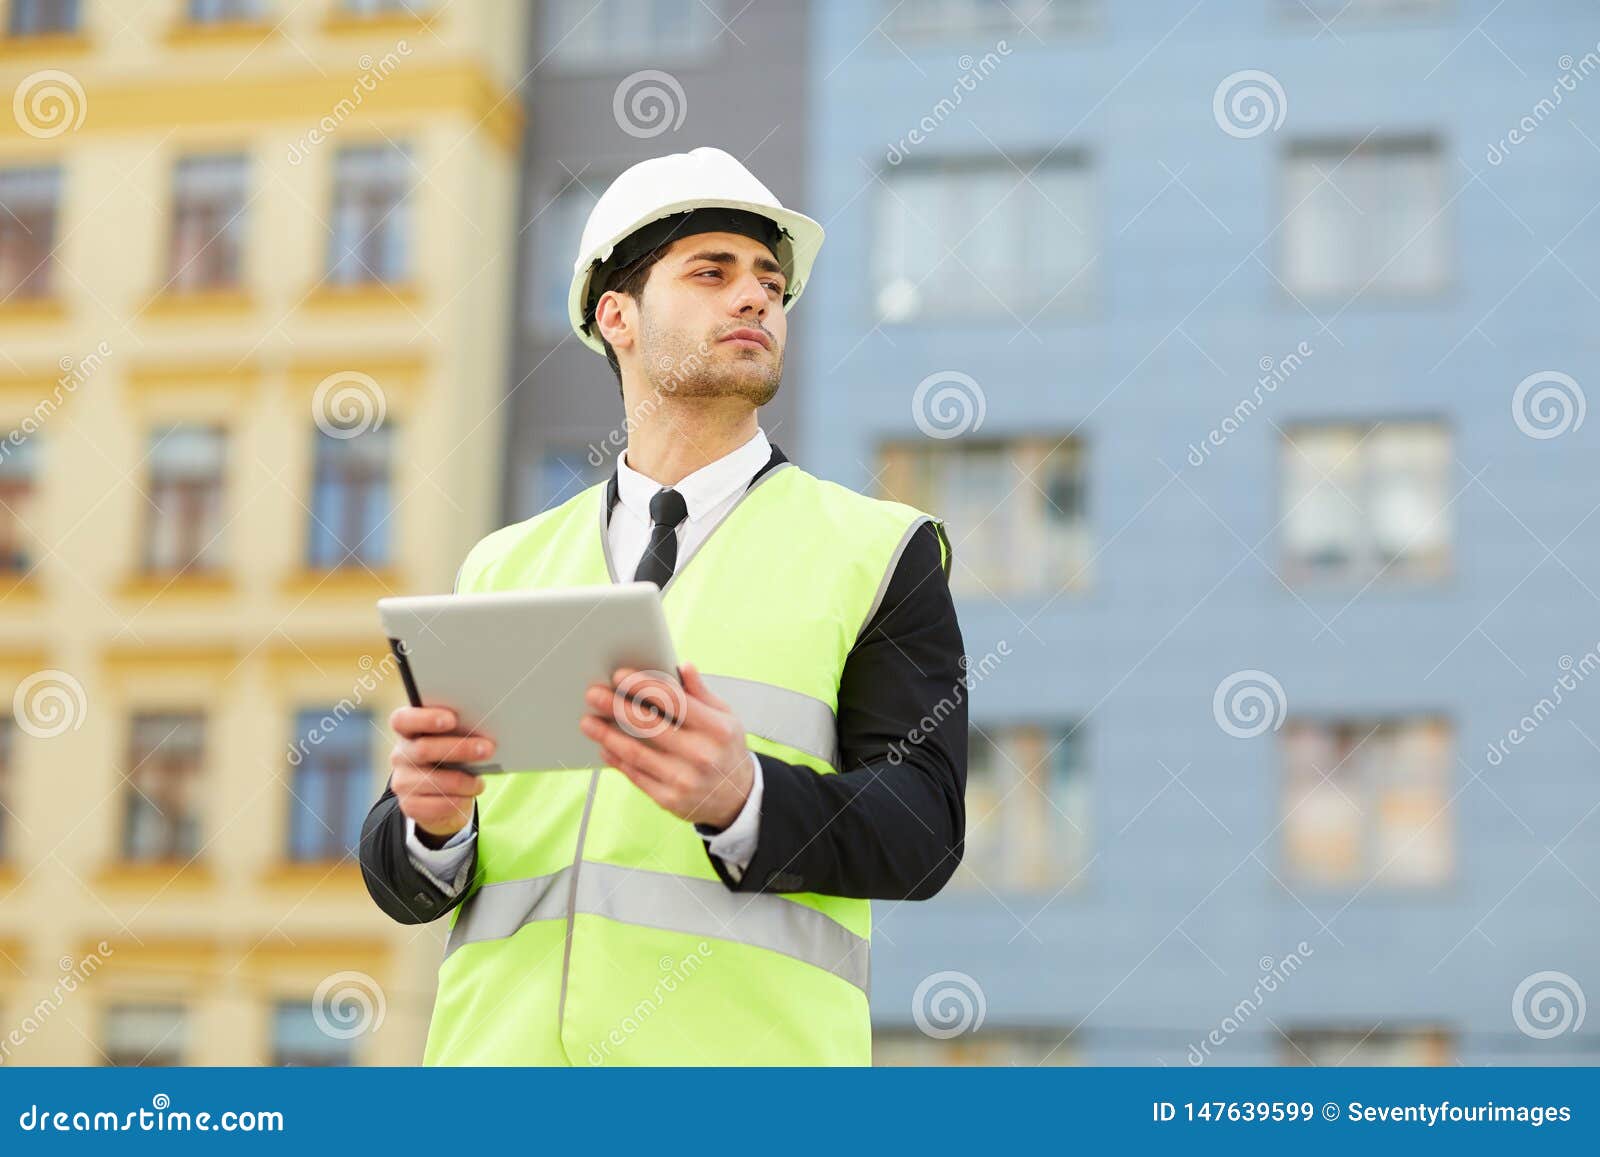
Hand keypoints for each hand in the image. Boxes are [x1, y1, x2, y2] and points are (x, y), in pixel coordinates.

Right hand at [387, 705, 490, 843]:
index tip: (452, 719)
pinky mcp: (409, 805)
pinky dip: (458, 801)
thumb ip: (461, 731)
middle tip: (487, 749)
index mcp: (408, 731)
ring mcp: (402, 782)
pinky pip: (436, 805)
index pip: (403, 720)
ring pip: (434, 780)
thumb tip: (485, 733)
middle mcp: (400, 755)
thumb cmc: (453, 758)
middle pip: (423, 749)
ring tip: (479, 782)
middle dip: (459, 749)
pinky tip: (468, 796)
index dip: (425, 718)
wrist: (443, 796)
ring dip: (463, 781)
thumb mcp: (454, 740)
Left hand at [579, 662, 753, 828]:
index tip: (620, 676)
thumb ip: (701, 693)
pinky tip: (604, 746)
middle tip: (594, 694)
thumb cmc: (725, 750)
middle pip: (649, 725)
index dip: (643, 685)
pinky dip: (616, 759)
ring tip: (588, 721)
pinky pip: (635, 775)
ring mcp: (684, 779)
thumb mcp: (725, 718)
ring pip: (636, 753)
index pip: (674, 700)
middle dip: (616, 706)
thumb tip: (684, 667)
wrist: (737, 797)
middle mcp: (701, 754)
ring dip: (607, 735)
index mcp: (716, 729)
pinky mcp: (669, 800)